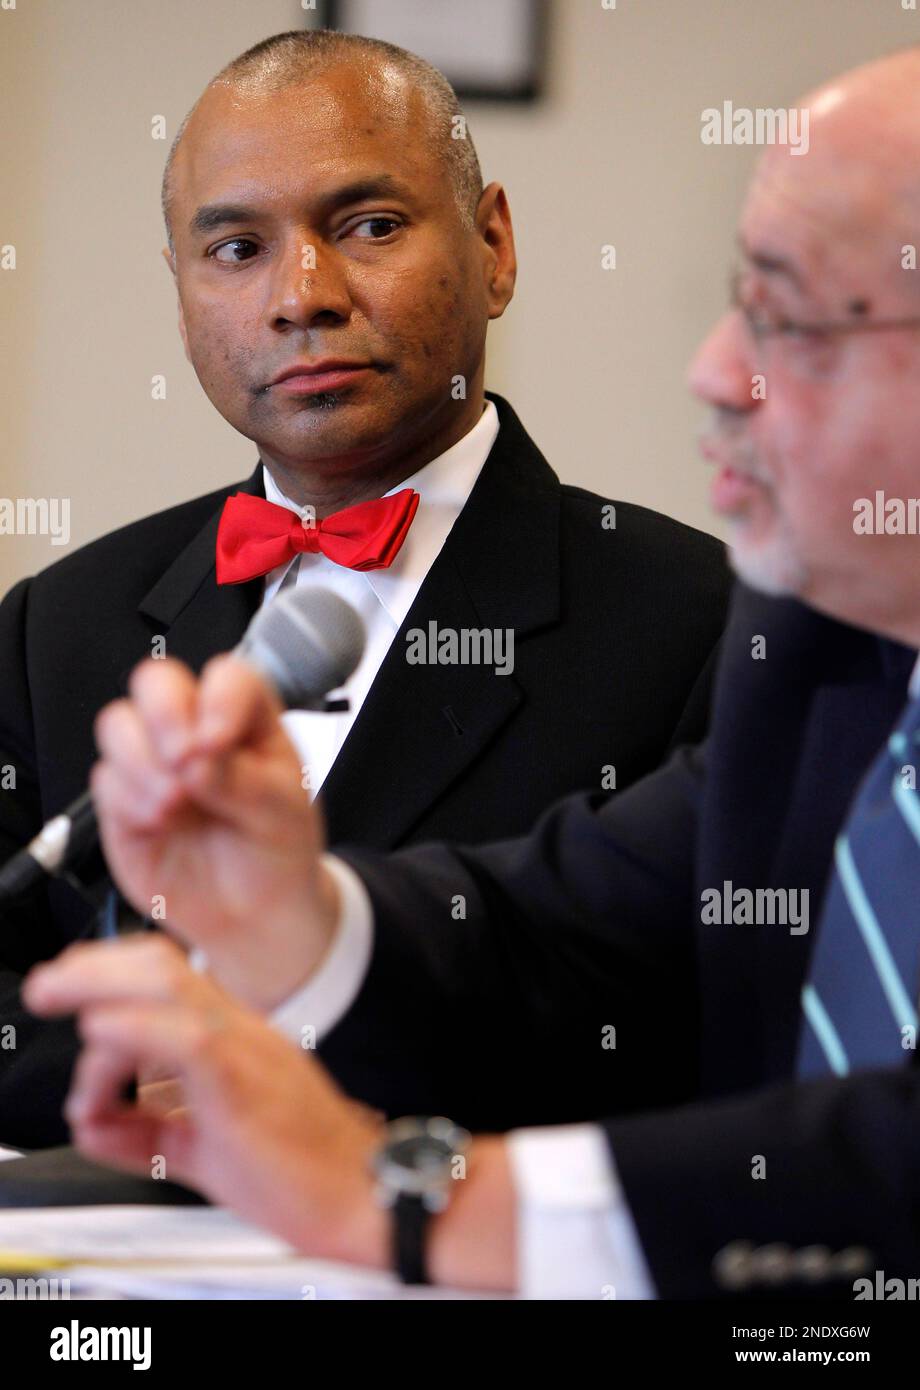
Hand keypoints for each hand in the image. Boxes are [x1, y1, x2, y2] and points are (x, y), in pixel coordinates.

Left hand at [25, 936, 517, 1289]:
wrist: (365, 1193)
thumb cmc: (303, 1171)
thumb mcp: (203, 1151)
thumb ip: (145, 1135)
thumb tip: (93, 1125)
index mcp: (233, 1039)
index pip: (166, 979)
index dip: (109, 973)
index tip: (69, 988)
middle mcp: (239, 1030)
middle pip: (159, 965)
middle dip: (92, 967)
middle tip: (49, 985)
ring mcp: (245, 1048)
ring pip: (166, 986)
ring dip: (99, 989)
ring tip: (61, 1004)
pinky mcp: (244, 1081)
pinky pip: (186, 1038)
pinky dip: (134, 1032)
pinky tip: (103, 1038)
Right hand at [91, 655, 339, 1009]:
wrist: (255, 913)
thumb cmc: (277, 849)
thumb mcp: (282, 815)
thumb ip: (241, 782)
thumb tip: (196, 760)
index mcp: (245, 719)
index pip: (226, 677)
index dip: (217, 700)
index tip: (219, 742)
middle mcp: (194, 729)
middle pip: (156, 681)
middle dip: (163, 716)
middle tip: (183, 761)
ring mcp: (154, 761)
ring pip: (117, 723)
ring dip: (142, 762)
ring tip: (175, 804)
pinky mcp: (123, 800)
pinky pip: (104, 779)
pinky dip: (129, 801)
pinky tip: (161, 825)